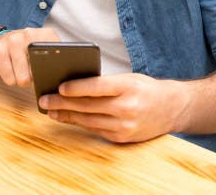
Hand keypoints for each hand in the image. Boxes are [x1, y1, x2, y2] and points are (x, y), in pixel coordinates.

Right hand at [0, 27, 60, 86]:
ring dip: (23, 80)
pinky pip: (10, 80)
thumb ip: (54, 59)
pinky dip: (11, 79)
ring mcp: (12, 41)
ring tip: (21, 70)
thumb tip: (61, 78)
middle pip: (40, 70)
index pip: (58, 56)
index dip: (55, 70)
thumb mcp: (43, 49)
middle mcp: (29, 34)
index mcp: (45, 34)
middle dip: (37, 77)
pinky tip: (10, 69)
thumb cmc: (25, 50)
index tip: (52, 73)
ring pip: (24, 78)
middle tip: (32, 71)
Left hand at [38, 73, 185, 143]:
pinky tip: (68, 118)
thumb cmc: (145, 88)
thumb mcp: (129, 78)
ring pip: (88, 120)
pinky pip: (95, 130)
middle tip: (44, 99)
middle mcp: (127, 107)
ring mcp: (125, 125)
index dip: (77, 88)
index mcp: (129, 86)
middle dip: (63, 103)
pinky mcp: (122, 137)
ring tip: (51, 110)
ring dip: (67, 115)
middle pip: (88, 106)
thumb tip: (72, 85)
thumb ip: (105, 82)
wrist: (171, 108)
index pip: (98, 87)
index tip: (59, 86)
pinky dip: (80, 123)